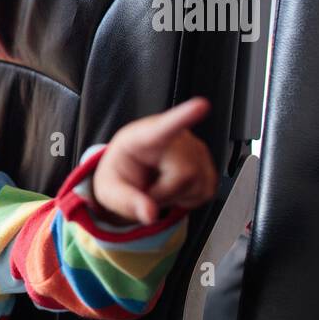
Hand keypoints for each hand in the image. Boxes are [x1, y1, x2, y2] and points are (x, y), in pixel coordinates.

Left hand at [92, 97, 216, 224]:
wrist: (132, 175)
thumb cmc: (120, 175)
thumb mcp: (109, 190)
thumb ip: (125, 201)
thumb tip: (149, 214)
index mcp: (143, 137)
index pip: (165, 126)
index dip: (184, 116)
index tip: (200, 105)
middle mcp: (175, 138)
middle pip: (185, 174)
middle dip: (165, 193)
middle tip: (147, 191)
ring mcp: (196, 150)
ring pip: (198, 185)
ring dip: (175, 197)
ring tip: (159, 186)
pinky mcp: (208, 165)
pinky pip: (205, 192)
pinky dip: (188, 199)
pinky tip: (173, 189)